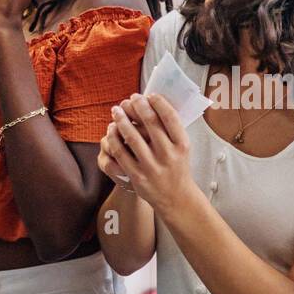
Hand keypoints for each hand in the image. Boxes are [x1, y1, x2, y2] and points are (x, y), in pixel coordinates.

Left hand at [100, 94, 195, 212]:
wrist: (175, 197)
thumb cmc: (177, 166)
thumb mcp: (182, 148)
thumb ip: (171, 129)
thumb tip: (153, 103)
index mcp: (182, 145)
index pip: (170, 117)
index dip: (158, 102)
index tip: (149, 95)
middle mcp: (168, 155)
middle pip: (150, 123)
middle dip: (138, 106)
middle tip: (130, 98)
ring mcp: (152, 167)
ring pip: (132, 137)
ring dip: (121, 120)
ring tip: (116, 111)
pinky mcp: (137, 176)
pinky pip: (120, 154)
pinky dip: (114, 139)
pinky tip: (112, 130)